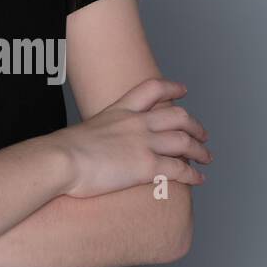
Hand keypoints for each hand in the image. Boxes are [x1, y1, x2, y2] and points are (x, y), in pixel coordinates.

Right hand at [61, 77, 212, 197]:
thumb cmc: (61, 153)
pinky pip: (179, 169)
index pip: (152, 89)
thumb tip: (90, 151)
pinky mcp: (147, 166)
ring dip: (200, 150)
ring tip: (206, 157)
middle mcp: (136, 123)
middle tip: (203, 133)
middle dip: (194, 125)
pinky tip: (199, 179)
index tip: (183, 91)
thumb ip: (96, 138)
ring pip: (184, 142)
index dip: (172, 88)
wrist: (60, 160)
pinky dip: (193, 174)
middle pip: (177, 116)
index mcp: (120, 110)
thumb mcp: (82, 133)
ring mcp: (144, 143)